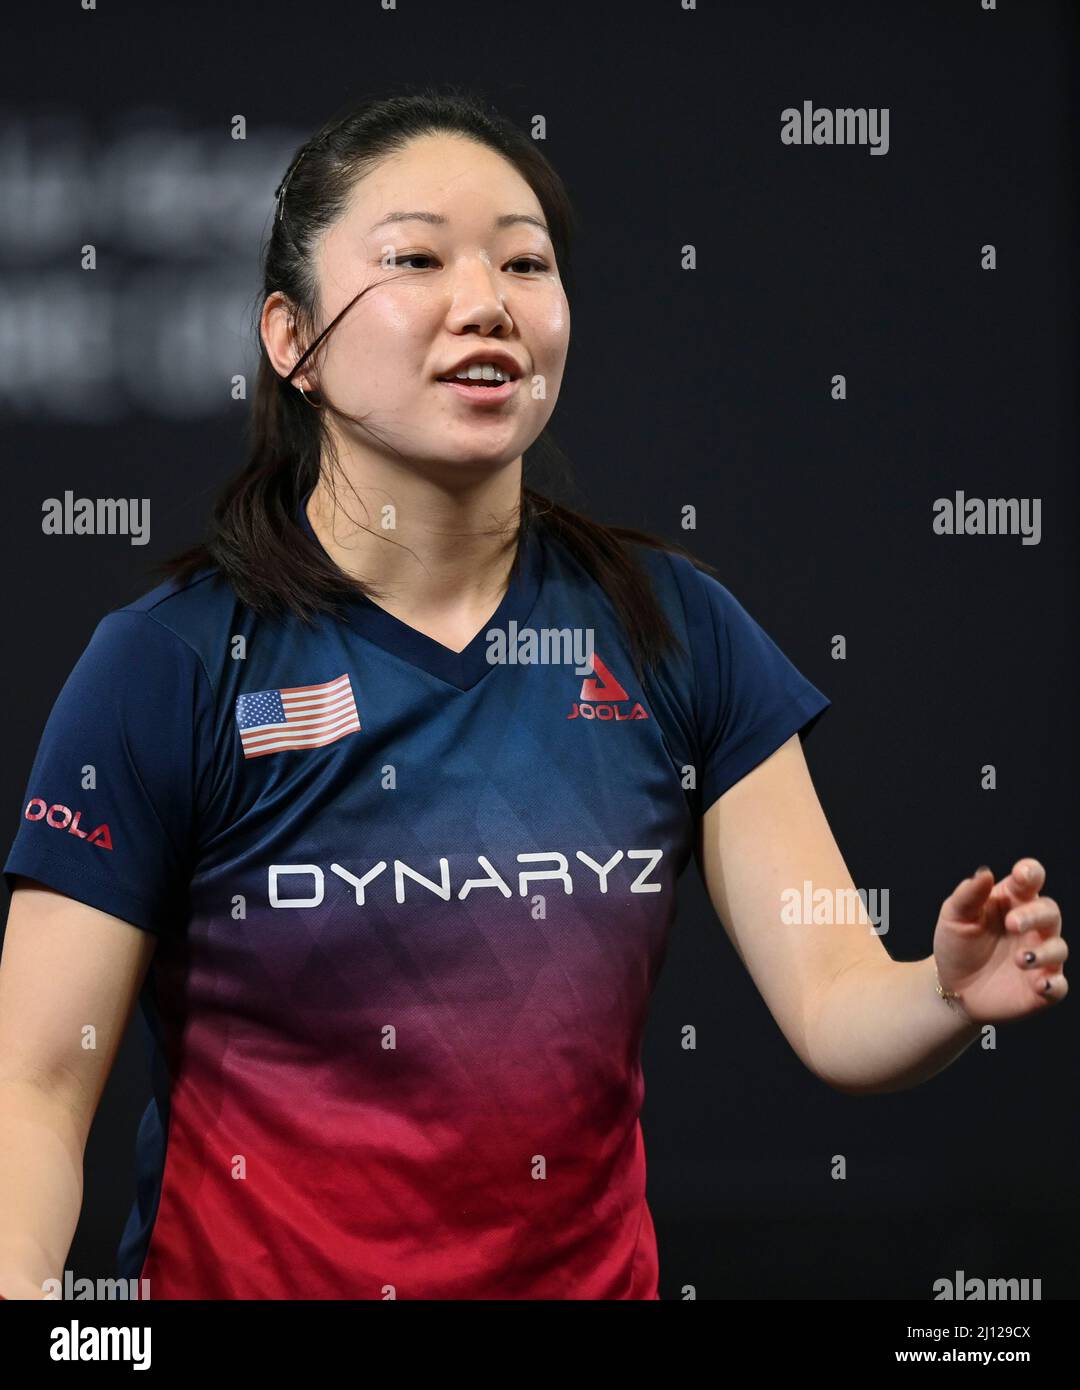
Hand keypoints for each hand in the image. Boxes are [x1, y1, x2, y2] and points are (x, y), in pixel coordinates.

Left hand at [932, 859, 1067, 1023]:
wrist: (952, 986)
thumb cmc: (956, 944)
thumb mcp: (954, 916)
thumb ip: (969, 894)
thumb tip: (985, 873)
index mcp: (1012, 901)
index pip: (1031, 879)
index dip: (1031, 873)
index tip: (1021, 875)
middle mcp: (1032, 926)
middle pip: (1049, 911)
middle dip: (1034, 915)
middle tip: (1012, 924)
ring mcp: (1040, 956)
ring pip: (1058, 948)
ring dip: (1043, 952)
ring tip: (1019, 959)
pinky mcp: (1041, 987)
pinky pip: (1058, 985)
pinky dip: (1053, 984)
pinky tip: (1039, 984)